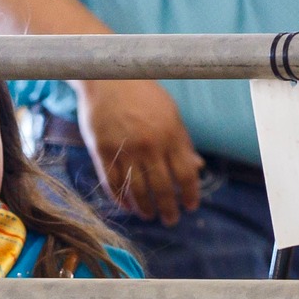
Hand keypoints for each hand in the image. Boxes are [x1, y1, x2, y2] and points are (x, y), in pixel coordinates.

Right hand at [73, 79, 203, 225]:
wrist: (107, 78)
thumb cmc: (143, 94)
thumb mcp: (170, 113)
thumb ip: (182, 142)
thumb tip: (196, 167)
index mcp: (171, 134)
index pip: (185, 174)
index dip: (189, 194)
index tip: (190, 206)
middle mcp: (149, 144)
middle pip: (162, 188)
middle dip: (169, 209)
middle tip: (170, 220)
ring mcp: (125, 149)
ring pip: (137, 190)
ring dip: (145, 208)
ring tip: (149, 215)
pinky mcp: (102, 152)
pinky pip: (113, 184)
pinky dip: (121, 200)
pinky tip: (128, 206)